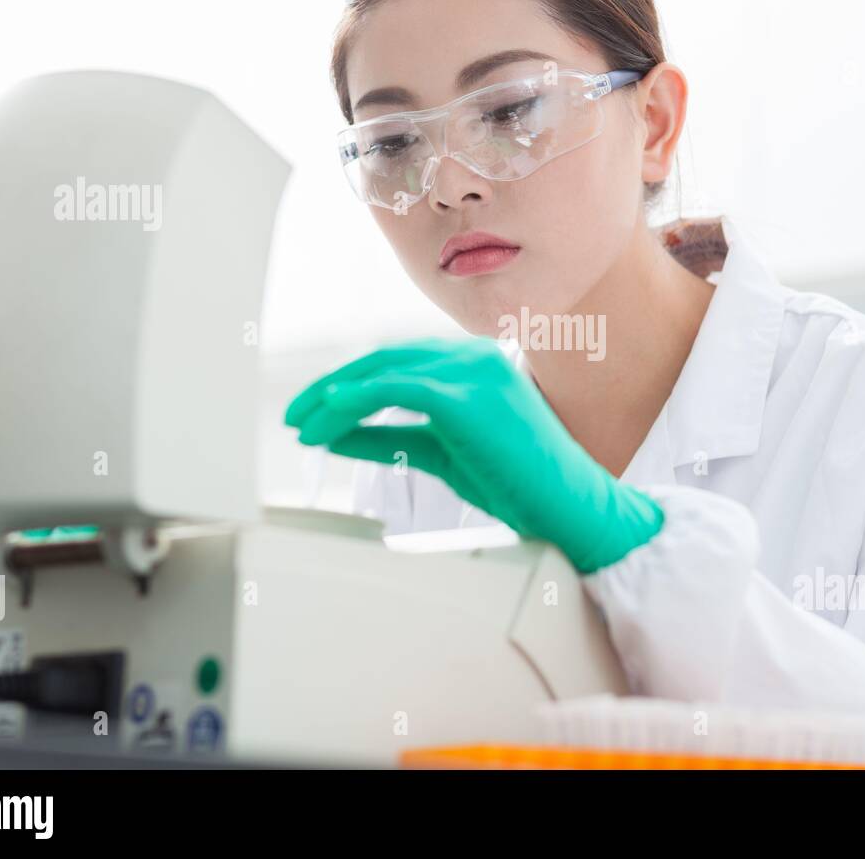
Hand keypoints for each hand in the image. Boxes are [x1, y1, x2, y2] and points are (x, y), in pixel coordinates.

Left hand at [283, 337, 663, 572]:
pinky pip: (397, 390)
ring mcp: (473, 373)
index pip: (396, 362)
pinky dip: (357, 401)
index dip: (348, 382)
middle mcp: (473, 359)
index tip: (313, 409)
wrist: (569, 505)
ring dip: (334, 398)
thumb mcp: (440, 454)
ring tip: (303, 425)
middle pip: (383, 361)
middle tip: (295, 415)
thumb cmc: (516, 483)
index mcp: (473, 366)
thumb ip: (389, 438)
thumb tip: (335, 433)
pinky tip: (329, 416)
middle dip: (331, 387)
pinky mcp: (468, 398)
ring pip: (385, 372)